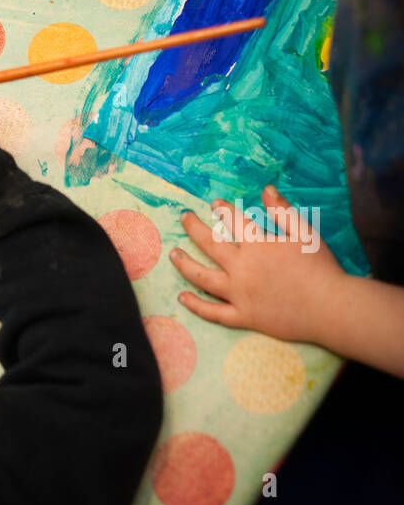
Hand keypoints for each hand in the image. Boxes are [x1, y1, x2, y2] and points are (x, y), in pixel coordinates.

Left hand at [171, 186, 345, 343]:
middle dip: (193, 228)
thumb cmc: (321, 268)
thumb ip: (282, 211)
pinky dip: (196, 305)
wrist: (331, 308)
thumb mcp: (305, 232)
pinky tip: (182, 298)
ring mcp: (239, 294)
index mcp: (257, 245)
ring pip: (202, 277)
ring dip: (184, 264)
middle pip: (209, 244)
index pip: (232, 221)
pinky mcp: (243, 316)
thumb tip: (266, 188)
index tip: (214, 203)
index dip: (222, 209)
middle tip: (184, 217)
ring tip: (173, 254)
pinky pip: (213, 312)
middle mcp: (242, 268)